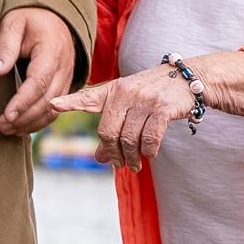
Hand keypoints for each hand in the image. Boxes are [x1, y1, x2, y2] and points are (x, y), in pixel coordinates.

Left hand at [0, 6, 78, 136]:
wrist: (54, 15)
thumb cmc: (30, 18)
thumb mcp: (13, 23)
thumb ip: (5, 47)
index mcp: (51, 50)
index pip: (39, 81)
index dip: (23, 101)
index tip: (6, 115)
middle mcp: (63, 67)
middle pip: (48, 100)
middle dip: (25, 117)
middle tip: (1, 126)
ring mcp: (66, 77)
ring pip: (54, 108)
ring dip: (32, 123)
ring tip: (8, 130)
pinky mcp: (64, 84)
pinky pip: (56, 108)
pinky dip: (40, 120)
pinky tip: (22, 127)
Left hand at [51, 64, 200, 170]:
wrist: (190, 78)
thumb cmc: (155, 93)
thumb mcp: (131, 103)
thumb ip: (113, 127)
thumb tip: (100, 158)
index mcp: (114, 89)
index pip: (88, 97)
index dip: (70, 102)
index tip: (53, 105)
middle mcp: (126, 92)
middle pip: (107, 132)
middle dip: (112, 153)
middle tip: (118, 164)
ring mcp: (144, 100)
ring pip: (128, 139)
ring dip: (131, 158)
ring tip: (135, 165)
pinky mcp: (162, 109)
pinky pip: (149, 140)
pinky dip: (148, 152)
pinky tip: (150, 154)